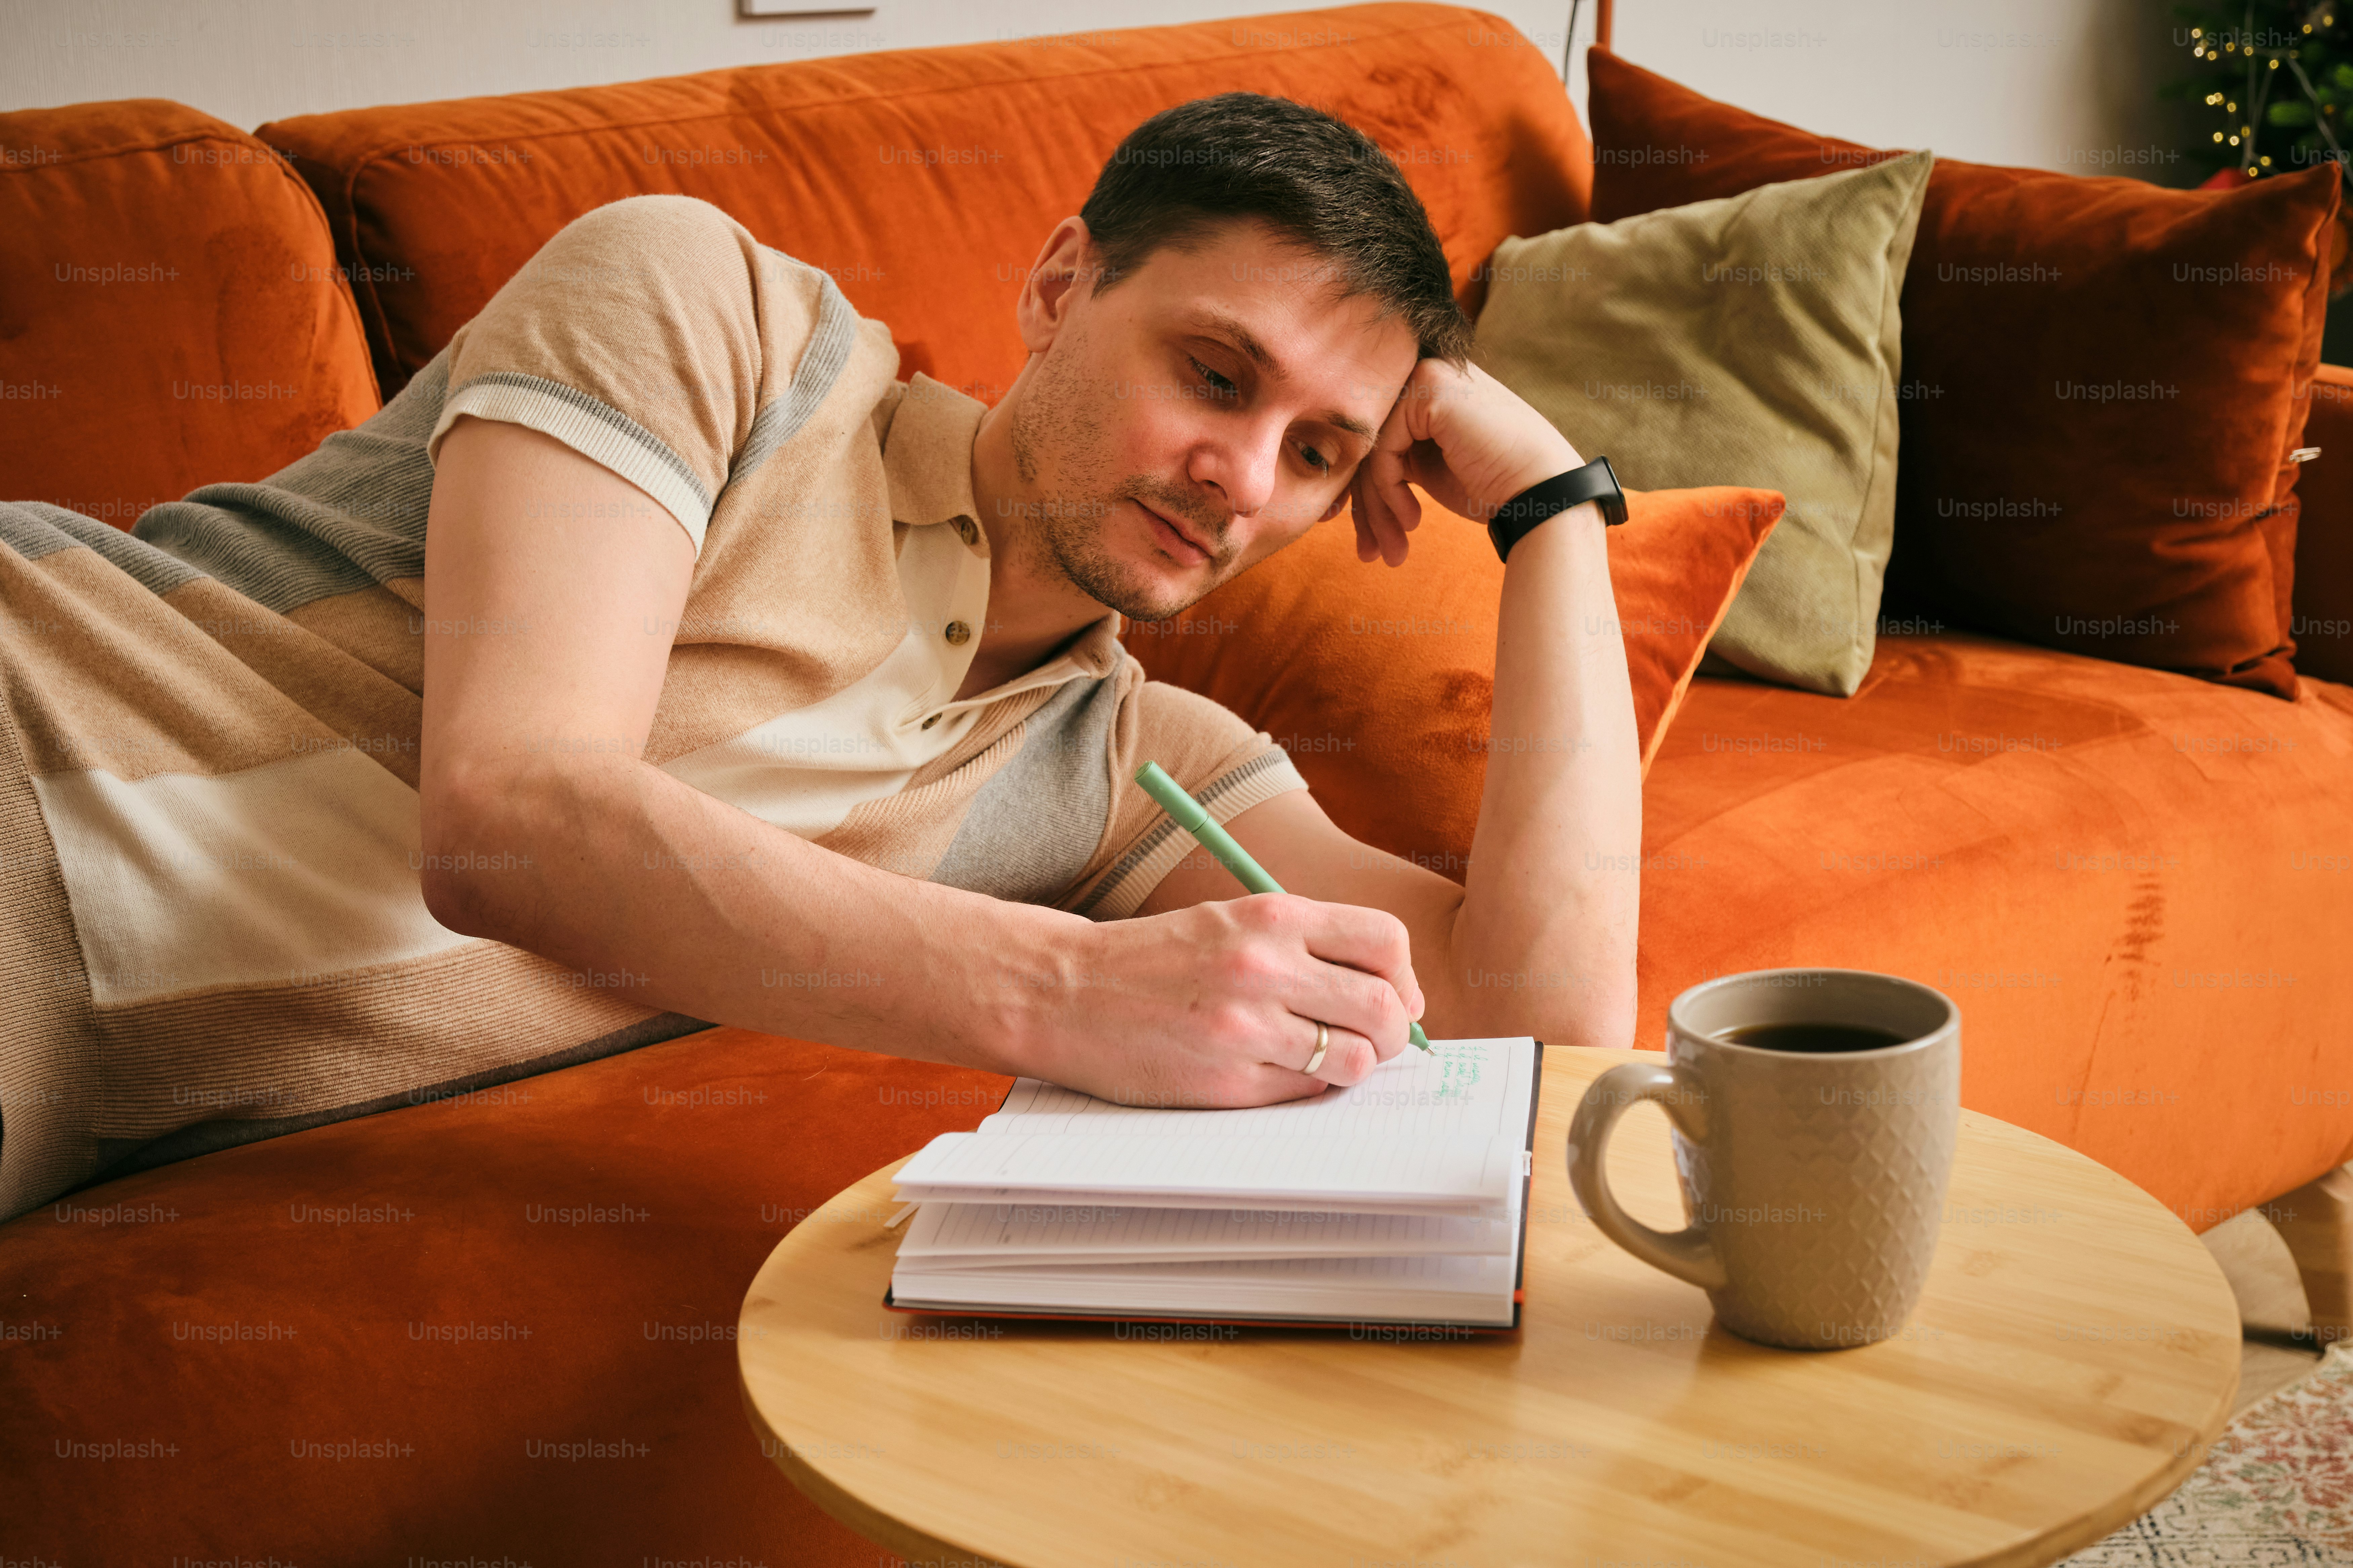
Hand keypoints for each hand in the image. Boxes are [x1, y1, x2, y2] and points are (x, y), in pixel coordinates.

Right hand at [1037, 894, 1424, 1107]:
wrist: (1065, 991)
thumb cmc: (1154, 958)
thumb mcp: (1232, 922)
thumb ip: (1305, 946)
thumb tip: (1387, 991)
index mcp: (1271, 917)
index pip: (1385, 942)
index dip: (1404, 977)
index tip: (1396, 996)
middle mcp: (1264, 967)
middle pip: (1384, 1007)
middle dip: (1394, 1032)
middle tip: (1375, 1040)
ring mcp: (1245, 1029)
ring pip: (1353, 1060)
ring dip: (1355, 1065)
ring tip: (1328, 1060)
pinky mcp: (1226, 1082)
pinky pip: (1303, 1091)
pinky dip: (1305, 1086)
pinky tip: (1277, 1071)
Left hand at [1349, 359, 1582, 566]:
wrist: (1542, 492)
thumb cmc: (1494, 486)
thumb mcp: (1432, 469)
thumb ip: (1394, 459)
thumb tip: (1340, 484)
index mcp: (1427, 394)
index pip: (1375, 438)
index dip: (1361, 491)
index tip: (1363, 538)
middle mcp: (1425, 376)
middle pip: (1368, 444)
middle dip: (1366, 508)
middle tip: (1371, 555)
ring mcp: (1428, 376)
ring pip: (1371, 450)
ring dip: (1376, 511)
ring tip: (1390, 552)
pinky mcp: (1429, 390)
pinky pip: (1382, 449)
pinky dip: (1389, 492)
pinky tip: (1412, 520)